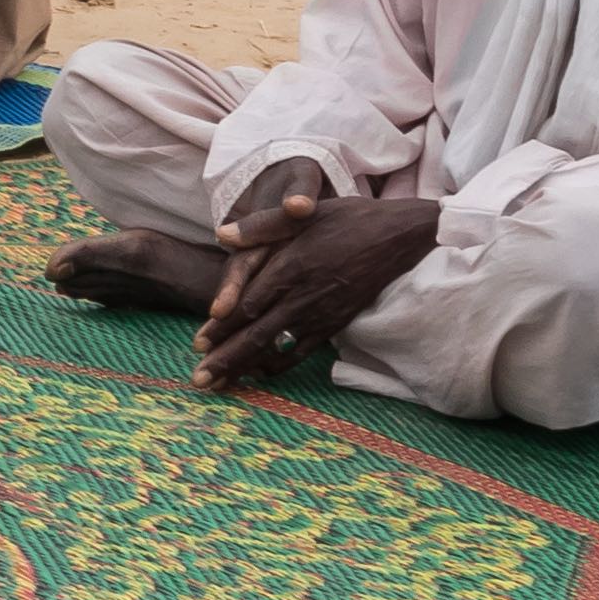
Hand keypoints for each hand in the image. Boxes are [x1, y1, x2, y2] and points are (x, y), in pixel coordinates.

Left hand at [192, 173, 441, 392]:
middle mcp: (303, 296)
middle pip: (256, 334)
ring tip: (221, 386)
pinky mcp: (336, 323)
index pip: (247, 305)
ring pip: (275, 348)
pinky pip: (302, 352)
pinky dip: (280, 365)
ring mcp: (321, 314)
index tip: (198, 345)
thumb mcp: (304, 213)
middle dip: (225, 359)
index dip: (220, 327)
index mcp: (291, 267)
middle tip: (199, 381)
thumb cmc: (349, 219)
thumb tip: (222, 235)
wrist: (400, 236)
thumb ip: (262, 226)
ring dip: (245, 368)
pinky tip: (261, 373)